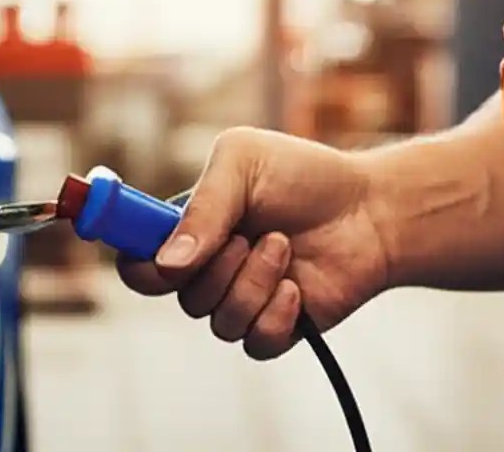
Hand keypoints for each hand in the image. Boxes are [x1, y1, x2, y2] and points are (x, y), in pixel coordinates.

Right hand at [117, 127, 390, 358]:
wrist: (372, 210)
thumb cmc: (305, 175)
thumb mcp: (244, 162)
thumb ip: (203, 206)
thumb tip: (168, 264)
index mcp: (186, 225)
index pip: (133, 256)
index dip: (132, 257)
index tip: (151, 251)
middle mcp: (205, 266)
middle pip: (169, 292)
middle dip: (211, 265)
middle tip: (247, 236)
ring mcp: (238, 297)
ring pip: (215, 319)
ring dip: (251, 283)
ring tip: (283, 248)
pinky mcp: (274, 327)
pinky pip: (252, 341)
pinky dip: (276, 313)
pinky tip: (297, 286)